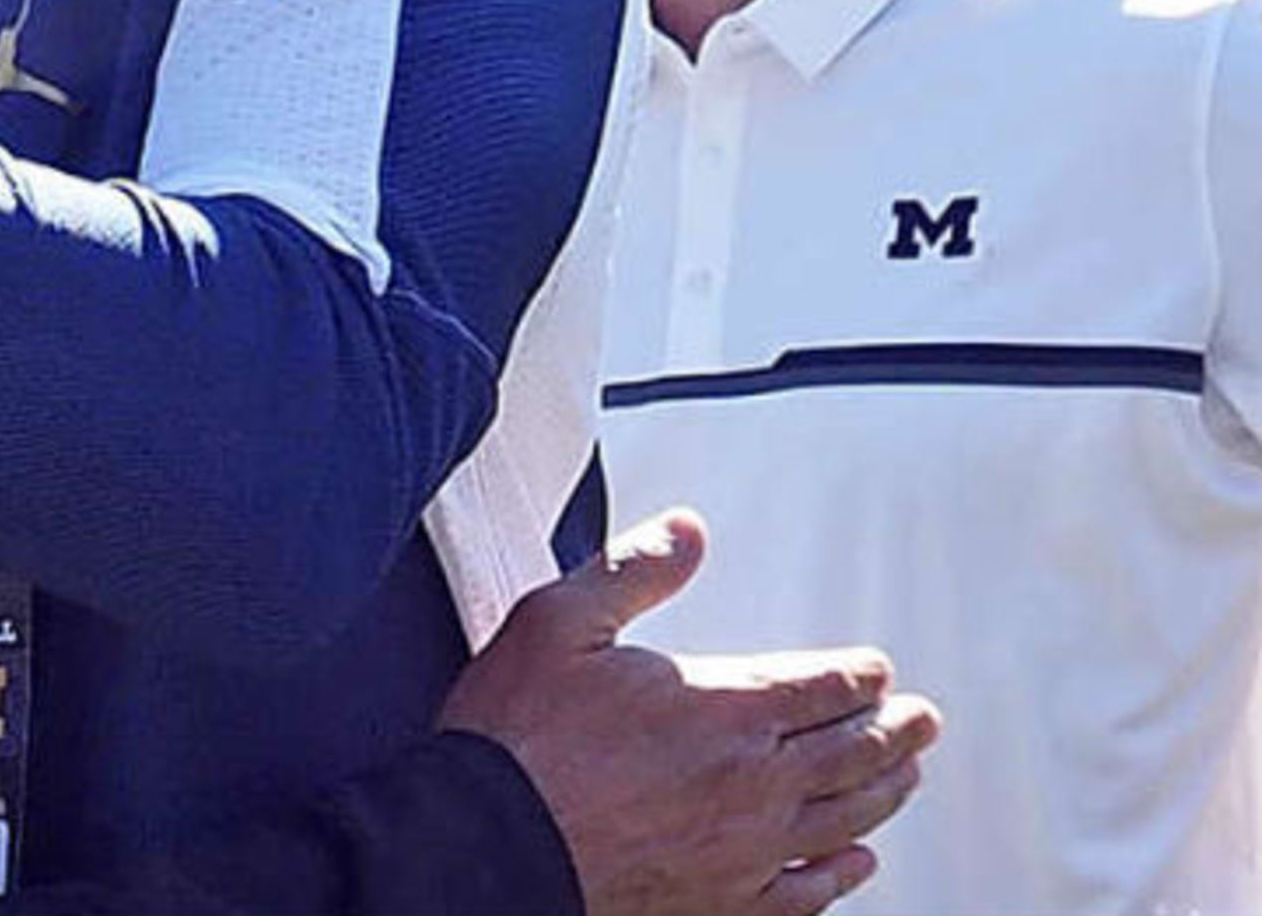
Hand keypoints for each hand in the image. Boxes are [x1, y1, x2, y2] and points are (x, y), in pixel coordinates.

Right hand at [440, 511, 938, 915]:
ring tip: (907, 777)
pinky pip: (809, 891)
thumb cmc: (516, 736)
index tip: (876, 669)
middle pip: (854, 752)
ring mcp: (747, 850)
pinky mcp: (724, 902)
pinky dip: (844, 874)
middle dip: (895, 731)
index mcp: (724, 707)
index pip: (823, 687)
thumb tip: (687, 531)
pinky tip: (858, 863)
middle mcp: (755, 781)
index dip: (858, 675)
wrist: (490, 842)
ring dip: (886, 792)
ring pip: (847, 819)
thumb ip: (632, 571)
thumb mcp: (559, 622)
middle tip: (921, 720)